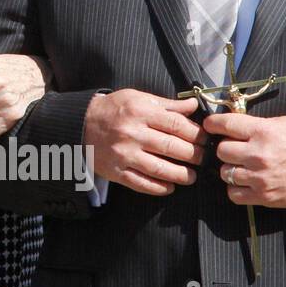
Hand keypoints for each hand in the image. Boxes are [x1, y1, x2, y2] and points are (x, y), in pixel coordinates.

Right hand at [83, 90, 204, 194]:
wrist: (80, 124)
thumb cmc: (113, 110)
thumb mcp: (138, 98)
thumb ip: (167, 104)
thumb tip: (194, 107)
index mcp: (140, 112)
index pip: (177, 125)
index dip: (196, 134)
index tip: (205, 140)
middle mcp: (132, 134)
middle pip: (173, 148)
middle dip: (194, 156)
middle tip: (202, 158)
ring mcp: (124, 154)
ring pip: (161, 169)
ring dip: (182, 175)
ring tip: (191, 176)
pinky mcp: (116, 171)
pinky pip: (143, 184)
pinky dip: (160, 188)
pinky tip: (170, 186)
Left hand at [205, 113, 285, 207]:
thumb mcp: (283, 123)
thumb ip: (256, 124)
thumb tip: (232, 124)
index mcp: (262, 132)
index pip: (224, 124)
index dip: (212, 124)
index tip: (210, 126)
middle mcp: (258, 154)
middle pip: (221, 150)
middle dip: (226, 149)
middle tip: (236, 150)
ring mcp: (260, 177)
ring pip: (225, 172)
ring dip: (231, 169)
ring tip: (242, 167)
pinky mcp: (264, 196)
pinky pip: (234, 194)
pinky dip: (236, 189)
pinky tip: (245, 182)